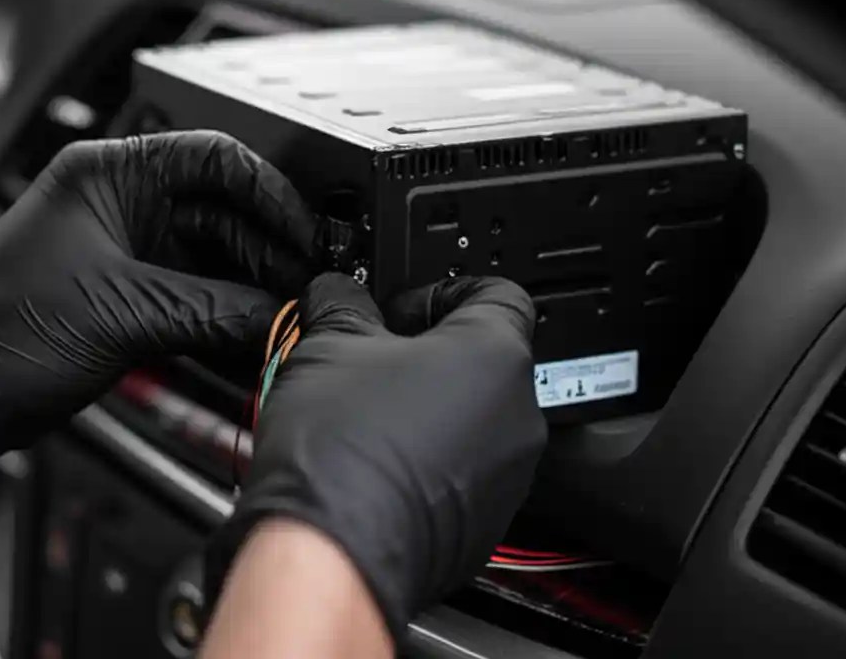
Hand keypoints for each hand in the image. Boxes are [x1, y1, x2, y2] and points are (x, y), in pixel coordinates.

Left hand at [0, 130, 316, 465]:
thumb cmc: (0, 337)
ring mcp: (125, 252)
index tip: (305, 235)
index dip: (270, 194)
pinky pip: (195, 296)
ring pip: (213, 258)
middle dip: (266, 252)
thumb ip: (214, 310)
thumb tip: (279, 312)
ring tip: (287, 317)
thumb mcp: (124, 316)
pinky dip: (225, 317)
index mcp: (108, 175)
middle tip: (303, 289)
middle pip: (221, 212)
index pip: (214, 158)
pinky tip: (255, 337)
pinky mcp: (128, 296)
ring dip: (251, 289)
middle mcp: (120, 204)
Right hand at [207, 273, 545, 639]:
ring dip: (423, 411)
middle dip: (423, 355)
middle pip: (480, 361)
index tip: (398, 309)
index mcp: (495, 355)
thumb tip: (336, 294)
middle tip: (366, 361)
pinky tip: (371, 466)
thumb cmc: (342, 453)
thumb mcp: (327, 345)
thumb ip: (342, 304)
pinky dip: (425, 463)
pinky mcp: (484, 526)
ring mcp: (507, 476)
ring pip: (470, 422)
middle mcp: (518, 416)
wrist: (335, 554)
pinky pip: (461, 475)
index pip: (495, 290)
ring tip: (361, 418)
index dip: (439, 292)